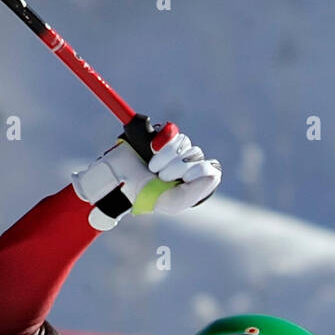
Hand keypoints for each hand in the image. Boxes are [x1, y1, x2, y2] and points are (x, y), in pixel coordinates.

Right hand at [71, 122, 221, 229]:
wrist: (118, 180)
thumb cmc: (145, 196)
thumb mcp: (172, 202)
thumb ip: (195, 192)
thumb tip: (215, 174)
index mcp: (193, 181)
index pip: (211, 168)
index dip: (199, 171)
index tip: (185, 179)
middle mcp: (186, 163)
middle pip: (197, 154)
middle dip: (177, 168)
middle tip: (161, 177)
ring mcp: (174, 148)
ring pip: (185, 143)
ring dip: (167, 158)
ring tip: (152, 168)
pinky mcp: (162, 136)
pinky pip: (173, 132)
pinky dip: (164, 142)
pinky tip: (153, 150)